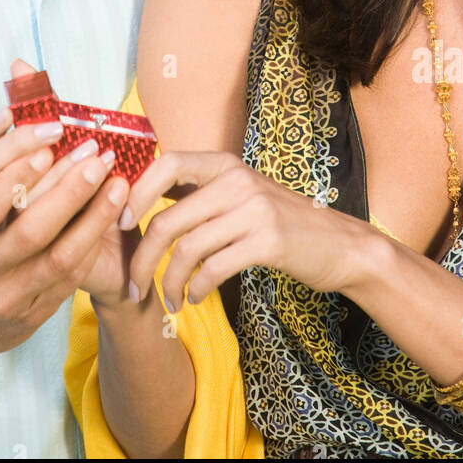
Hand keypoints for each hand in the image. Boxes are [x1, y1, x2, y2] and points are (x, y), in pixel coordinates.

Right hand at [0, 59, 130, 371]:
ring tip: (118, 181)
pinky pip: (69, 279)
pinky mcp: (29, 319)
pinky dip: (91, 244)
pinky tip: (108, 216)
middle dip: (70, 189)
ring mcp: (4, 301)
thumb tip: (16, 114)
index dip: (19, 173)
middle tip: (98, 155)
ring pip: (59, 258)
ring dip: (95, 216)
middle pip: (30, 231)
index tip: (49, 142)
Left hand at [120, 150, 369, 313]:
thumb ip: (201, 191)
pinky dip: (196, 287)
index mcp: (225, 163)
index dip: (136, 193)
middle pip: (167, 218)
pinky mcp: (267, 241)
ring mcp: (253, 209)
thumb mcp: (241, 193)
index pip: (166, 163)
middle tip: (134, 284)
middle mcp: (236, 180)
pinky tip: (195, 297)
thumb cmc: (283, 222)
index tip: (121, 225)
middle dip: (142, 257)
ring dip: (169, 281)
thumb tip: (145, 196)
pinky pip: (213, 268)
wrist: (341, 244)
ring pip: (186, 248)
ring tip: (169, 299)